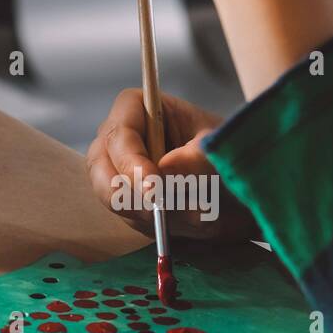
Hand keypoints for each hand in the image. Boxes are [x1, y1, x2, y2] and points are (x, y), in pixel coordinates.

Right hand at [86, 89, 256, 241]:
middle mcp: (115, 139)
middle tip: (163, 211)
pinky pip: (129, 217)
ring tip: (199, 214)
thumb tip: (166, 167)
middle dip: (133, 195)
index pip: (119, 135)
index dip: (132, 162)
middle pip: (103, 170)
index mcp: (135, 108)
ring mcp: (113, 169)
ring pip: (113, 199)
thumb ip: (197, 155)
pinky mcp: (121, 197)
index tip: (153, 189)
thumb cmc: (219, 149)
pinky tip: (193, 219)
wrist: (229, 178)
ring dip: (154, 212)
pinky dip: (160, 224)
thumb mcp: (217, 146)